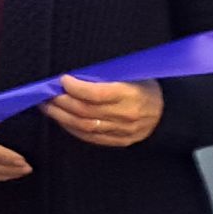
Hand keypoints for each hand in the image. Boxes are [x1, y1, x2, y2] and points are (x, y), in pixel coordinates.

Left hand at [42, 76, 162, 148]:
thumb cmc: (145, 87)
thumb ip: (108, 74)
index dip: (76, 88)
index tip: (62, 79)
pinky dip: (72, 129)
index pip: (97, 94)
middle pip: (85, 112)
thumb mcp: (133, 73)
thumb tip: (79, 71)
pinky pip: (90, 138)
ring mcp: (121, 131)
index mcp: (130, 94)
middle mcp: (125, 115)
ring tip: (48, 106)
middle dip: (61, 103)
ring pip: (84, 127)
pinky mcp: (118, 141)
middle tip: (45, 94)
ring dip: (61, 116)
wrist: (167, 113)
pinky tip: (62, 119)